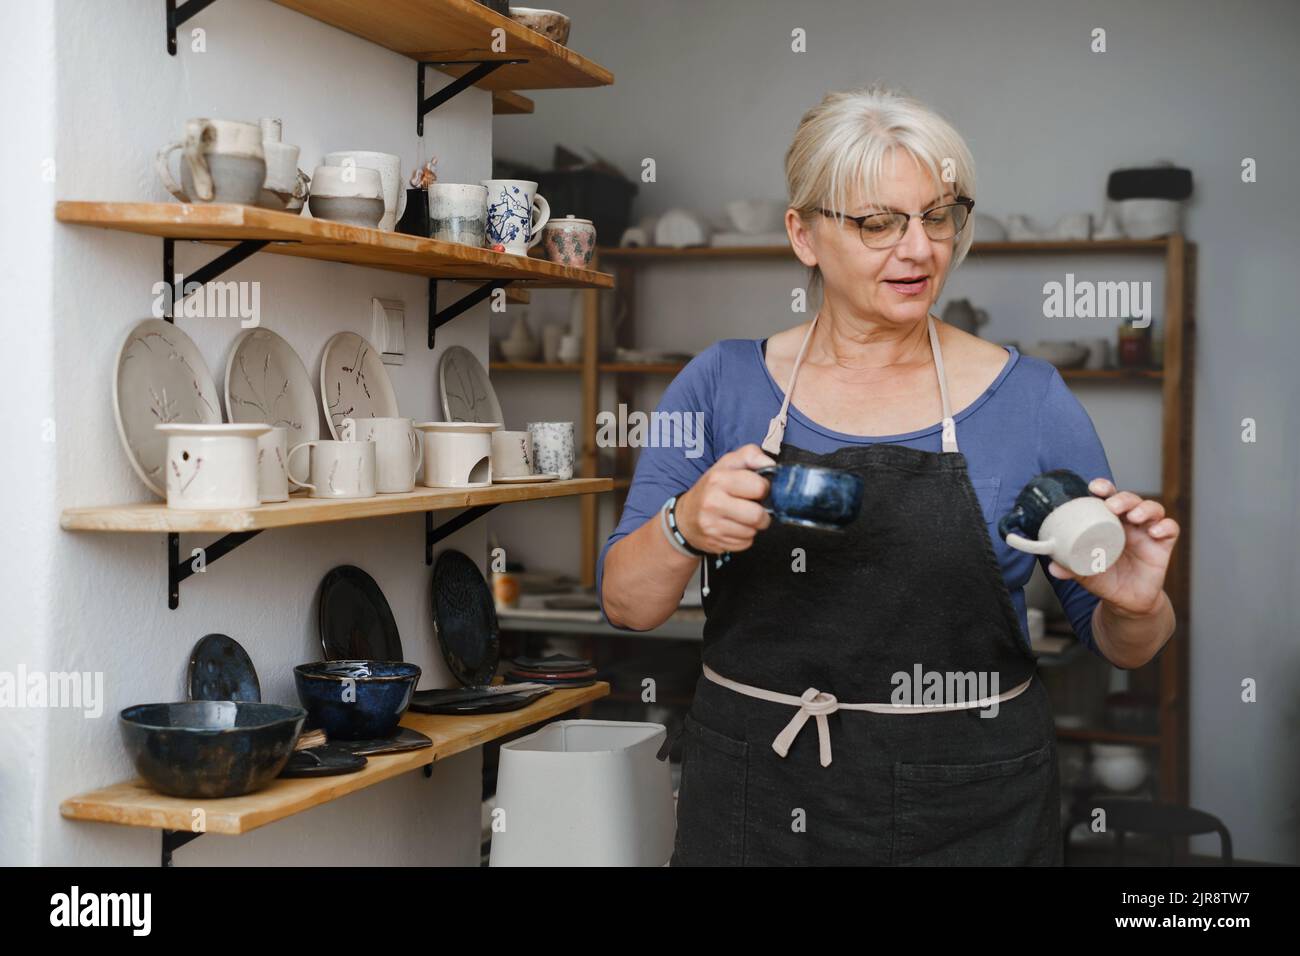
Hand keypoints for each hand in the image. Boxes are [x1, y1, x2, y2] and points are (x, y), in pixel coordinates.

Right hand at [674, 444, 774, 553]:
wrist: (685, 518)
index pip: (759, 487)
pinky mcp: (716, 542)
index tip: (757, 489)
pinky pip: (745, 543)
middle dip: (763, 513)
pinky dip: (744, 537)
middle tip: (755, 508)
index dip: (764, 488)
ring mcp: (712, 525)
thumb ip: (750, 455)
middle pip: (758, 515)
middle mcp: (713, 502)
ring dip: (753, 526)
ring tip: (742, 517)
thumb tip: (771, 464)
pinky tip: (734, 528)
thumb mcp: (727, 464)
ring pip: (753, 531)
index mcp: (718, 479)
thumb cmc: (711, 488)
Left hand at [1047, 478, 1179, 615]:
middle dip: (1123, 498)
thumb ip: (1070, 568)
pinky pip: (1171, 529)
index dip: (1104, 488)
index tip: (1094, 488)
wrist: (1126, 602)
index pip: (1108, 497)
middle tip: (1112, 506)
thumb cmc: (1105, 579)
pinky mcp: (1163, 545)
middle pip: (1131, 499)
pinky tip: (1154, 532)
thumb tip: (1052, 567)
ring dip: (1144, 508)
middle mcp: (1129, 523)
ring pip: (1152, 508)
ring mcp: (1147, 532)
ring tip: (1134, 517)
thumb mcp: (1085, 573)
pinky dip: (1165, 526)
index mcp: (1108, 522)